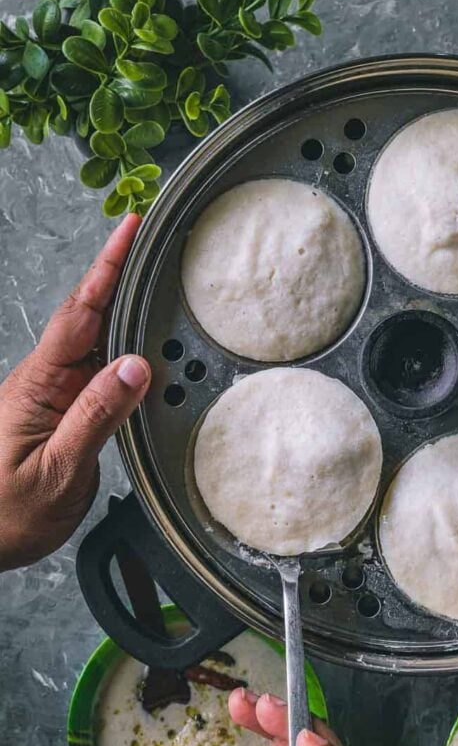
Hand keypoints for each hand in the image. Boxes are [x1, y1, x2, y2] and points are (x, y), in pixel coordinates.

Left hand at [0, 215, 150, 570]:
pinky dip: (119, 354)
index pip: (79, 313)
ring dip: (122, 313)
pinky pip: (93, 374)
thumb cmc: (6, 515)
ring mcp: (49, 398)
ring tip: (155, 288)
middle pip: (87, 317)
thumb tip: (136, 366)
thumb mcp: (57, 470)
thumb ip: (97, 416)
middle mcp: (43, 383)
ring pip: (93, 345)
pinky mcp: (56, 415)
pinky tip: (138, 353)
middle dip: (118, 275)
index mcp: (39, 386)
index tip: (130, 230)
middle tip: (152, 243)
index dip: (106, 269)